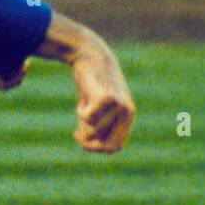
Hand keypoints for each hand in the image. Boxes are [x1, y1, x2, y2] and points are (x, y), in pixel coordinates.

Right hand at [36, 14, 135, 153]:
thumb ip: (95, 125)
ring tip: (82, 105)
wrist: (90, 56)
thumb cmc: (91, 83)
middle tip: (76, 135)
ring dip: (83, 123)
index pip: (115, 147)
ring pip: (95, 131)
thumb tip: (86, 142)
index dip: (97, 148)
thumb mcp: (94, 107)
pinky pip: (89, 118)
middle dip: (90, 145)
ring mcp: (119, 106)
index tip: (82, 139)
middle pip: (108, 146)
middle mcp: (127, 112)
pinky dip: (81, 112)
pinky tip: (83, 98)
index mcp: (128, 116)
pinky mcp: (108, 98)